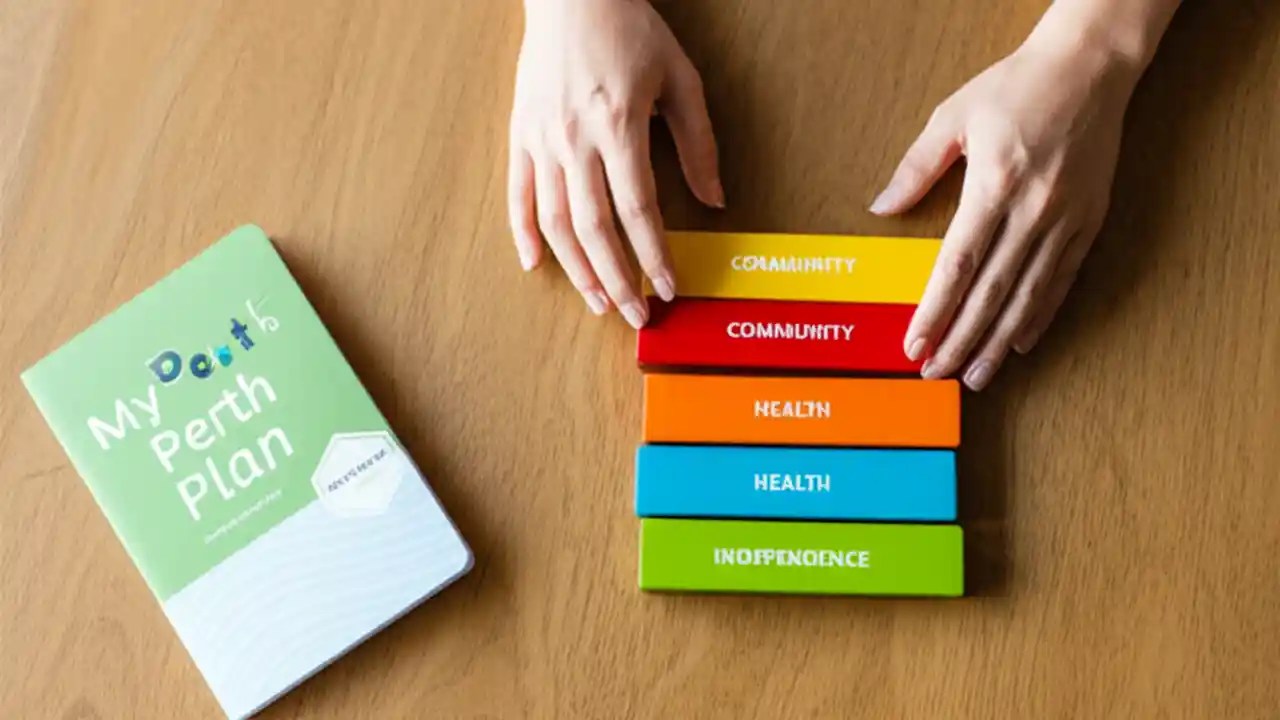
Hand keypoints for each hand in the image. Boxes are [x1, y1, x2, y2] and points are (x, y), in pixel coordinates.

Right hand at [509, 0, 723, 328]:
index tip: (669, 286)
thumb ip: (699, 143)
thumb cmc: (631, 30)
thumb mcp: (681, 79)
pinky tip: (538, 266)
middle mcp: (575, 139)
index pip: (638, 209)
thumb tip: (716, 200)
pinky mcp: (519, 134)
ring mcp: (541, 139)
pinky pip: (517, 194)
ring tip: (598, 302)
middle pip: (595, 228)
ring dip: (578, 269)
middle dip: (618, 279)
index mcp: (618, 125)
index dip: (654, 255)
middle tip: (636, 314)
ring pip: (555, 221)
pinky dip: (523, 234)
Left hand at [872, 31, 1144, 389]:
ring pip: (1029, 295)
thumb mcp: (953, 117)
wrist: (1090, 67)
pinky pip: (1063, 280)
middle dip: (961, 339)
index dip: (935, 310)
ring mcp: (1065, 219)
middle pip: (991, 292)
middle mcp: (1033, 210)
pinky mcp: (1090, 222)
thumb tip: (881, 208)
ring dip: (999, 341)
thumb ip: (915, 168)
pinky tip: (1020, 343)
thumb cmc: (1016, 87)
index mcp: (994, 185)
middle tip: (936, 373)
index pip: (957, 265)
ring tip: (977, 376)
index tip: (915, 343)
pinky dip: (1041, 315)